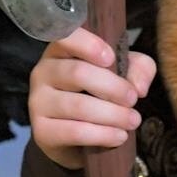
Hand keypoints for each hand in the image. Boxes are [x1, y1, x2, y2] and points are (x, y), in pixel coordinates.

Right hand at [28, 26, 156, 169]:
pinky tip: (119, 136)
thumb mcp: (122, 74)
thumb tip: (138, 86)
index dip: (89, 45)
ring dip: (112, 115)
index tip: (111, 58)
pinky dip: (103, 135)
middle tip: (133, 100)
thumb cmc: (98, 95)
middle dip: (112, 87)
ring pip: (78, 106)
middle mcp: (43, 72)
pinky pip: (74, 132)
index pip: (66, 38)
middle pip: (78, 73)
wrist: (75, 138)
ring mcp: (38, 102)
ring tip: (132, 121)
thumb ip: (138, 69)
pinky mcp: (41, 131)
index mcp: (60, 51)